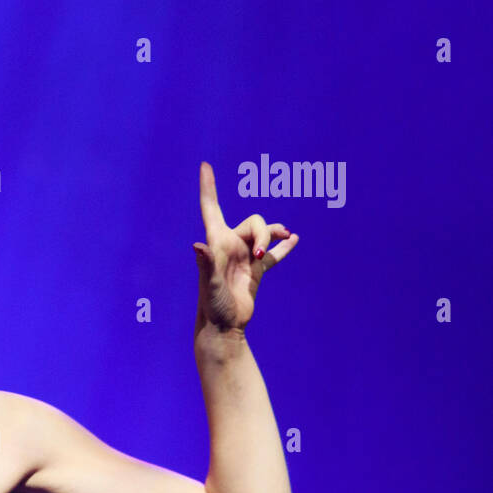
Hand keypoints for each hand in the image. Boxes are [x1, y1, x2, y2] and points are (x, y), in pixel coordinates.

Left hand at [192, 163, 297, 333]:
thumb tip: (198, 246)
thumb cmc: (213, 306)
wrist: (224, 327)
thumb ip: (206, 265)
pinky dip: (284, 246)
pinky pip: (275, 253)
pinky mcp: (257, 270)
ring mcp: (245, 256)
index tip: (205, 165)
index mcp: (217, 242)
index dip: (209, 187)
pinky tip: (295, 240)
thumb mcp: (210, 285)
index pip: (211, 208)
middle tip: (261, 256)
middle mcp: (230, 245)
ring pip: (266, 233)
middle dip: (265, 232)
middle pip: (254, 222)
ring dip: (276, 236)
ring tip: (284, 244)